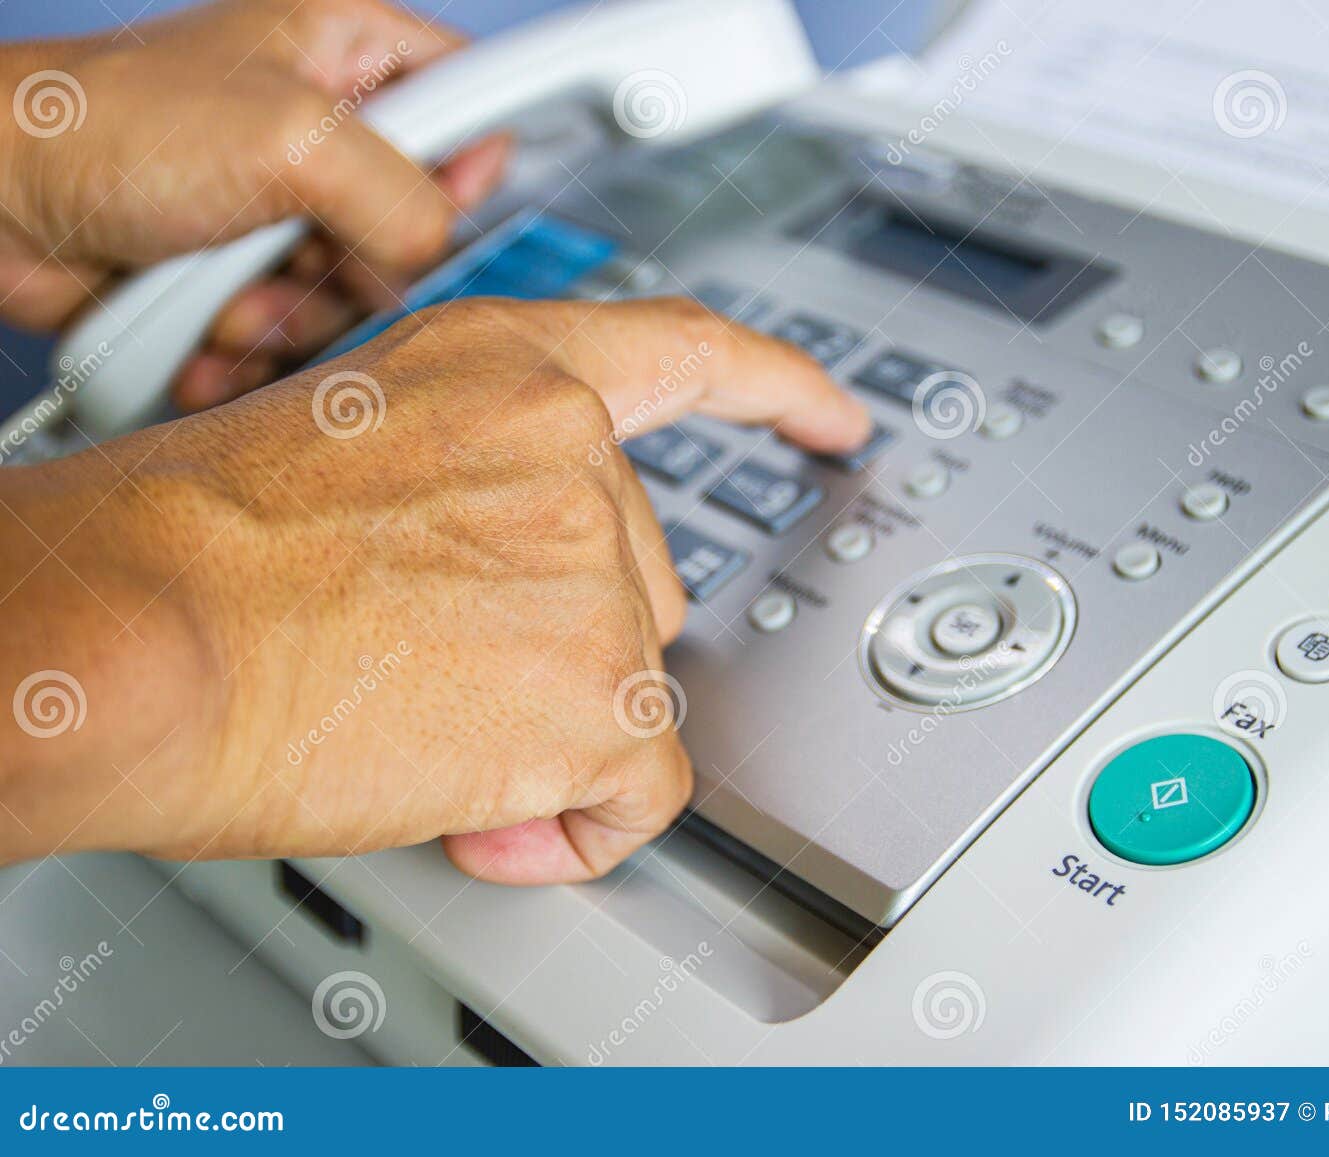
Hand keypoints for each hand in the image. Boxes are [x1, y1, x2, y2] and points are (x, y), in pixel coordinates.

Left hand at [0, 0, 506, 409]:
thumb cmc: (104, 127)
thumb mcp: (288, 139)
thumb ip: (400, 193)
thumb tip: (438, 248)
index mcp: (344, 47)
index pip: (471, 98)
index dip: (469, 165)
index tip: (432, 211)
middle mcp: (324, 126)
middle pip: (419, 221)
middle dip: (358, 267)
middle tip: (297, 259)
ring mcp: (286, 204)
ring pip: (361, 291)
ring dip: (298, 318)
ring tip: (229, 300)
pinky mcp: (249, 270)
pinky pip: (302, 330)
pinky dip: (257, 350)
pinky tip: (207, 336)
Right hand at [0, 297, 870, 880]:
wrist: (126, 630)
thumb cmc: (175, 552)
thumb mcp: (341, 449)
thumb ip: (460, 490)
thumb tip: (498, 605)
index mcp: (503, 371)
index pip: (684, 359)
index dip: (774, 391)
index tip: (831, 418)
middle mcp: (570, 455)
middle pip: (639, 583)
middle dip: (559, 646)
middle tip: (427, 669)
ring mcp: (594, 571)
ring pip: (626, 689)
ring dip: (541, 734)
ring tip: (407, 725)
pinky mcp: (600, 690)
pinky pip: (638, 792)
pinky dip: (572, 824)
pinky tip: (481, 808)